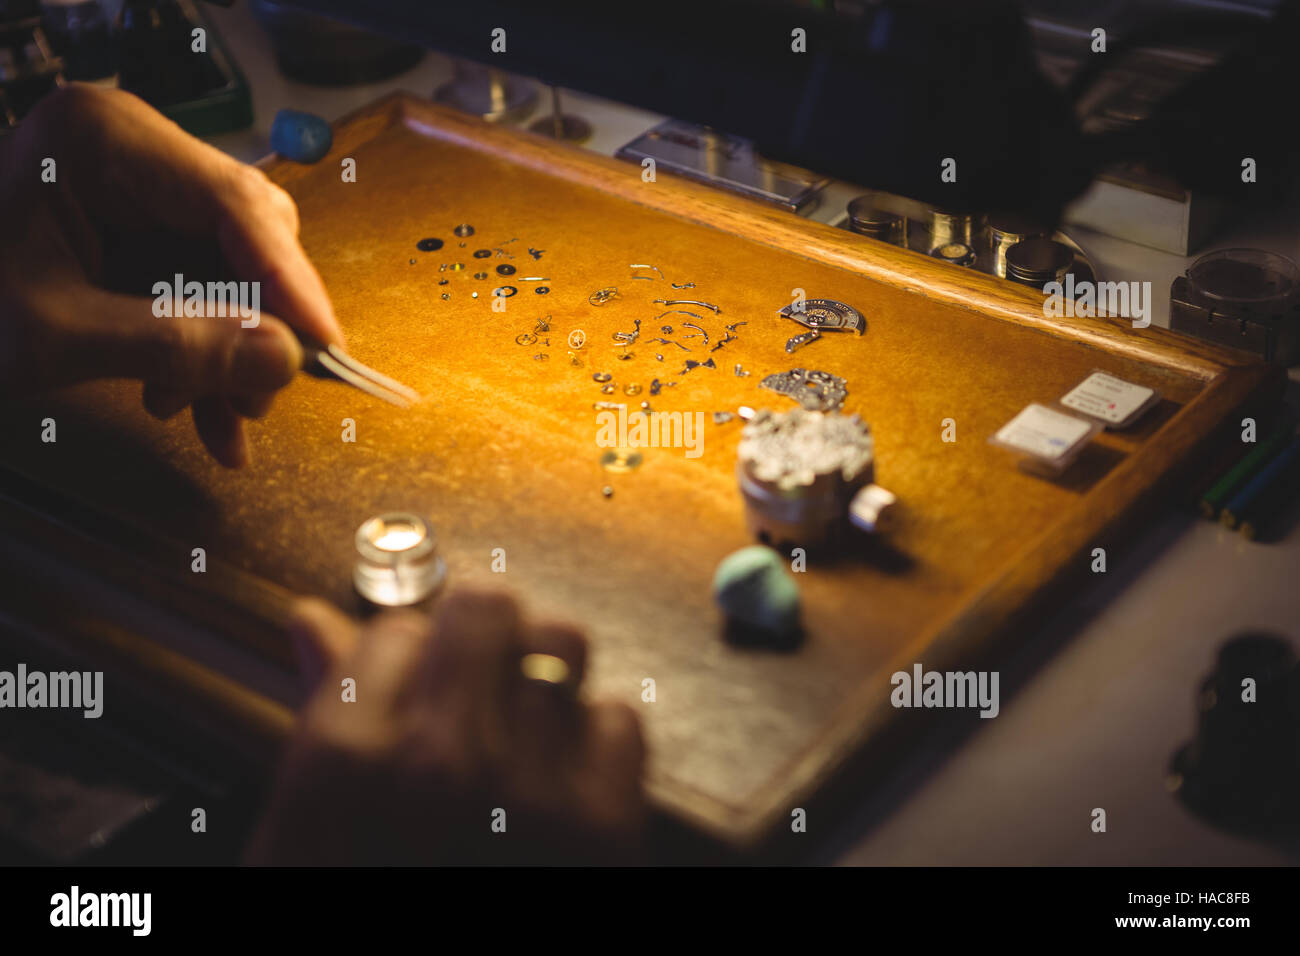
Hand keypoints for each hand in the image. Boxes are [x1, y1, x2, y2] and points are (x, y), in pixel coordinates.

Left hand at [0, 84, 343, 466]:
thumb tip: (286, 359)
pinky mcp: (136, 238)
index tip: (324, 348)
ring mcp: (138, 196)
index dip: (289, 282)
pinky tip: (203, 419)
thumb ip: (179, 345)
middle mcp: (135, 154)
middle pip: (246, 239)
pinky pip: (201, 296)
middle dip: (256, 327)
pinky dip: (206, 359)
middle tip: (254, 399)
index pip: (234, 203)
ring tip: (217, 423)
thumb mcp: (60, 334)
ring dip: (232, 357)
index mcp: (105, 140)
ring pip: (233, 276)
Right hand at [246, 591, 646, 864]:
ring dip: (539, 676)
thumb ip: (319, 718)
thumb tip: (315, 623)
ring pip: (561, 642)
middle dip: (477, 636)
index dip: (405, 657)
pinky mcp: (607, 827)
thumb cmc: (352, 919)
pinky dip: (595, 744)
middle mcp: (442, 753)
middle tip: (473, 688)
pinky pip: (618, 719)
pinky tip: (560, 789)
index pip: (393, 626)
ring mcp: (534, 787)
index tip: (413, 691)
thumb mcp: (298, 841)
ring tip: (518, 733)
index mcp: (344, 756)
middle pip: (486, 604)